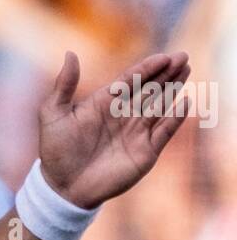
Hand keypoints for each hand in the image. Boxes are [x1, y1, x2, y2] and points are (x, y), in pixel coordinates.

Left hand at [38, 50, 190, 209]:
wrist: (63, 186)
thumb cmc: (55, 150)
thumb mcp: (53, 114)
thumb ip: (64, 85)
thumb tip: (70, 53)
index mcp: (104, 103)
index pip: (131, 80)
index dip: (147, 68)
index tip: (162, 57)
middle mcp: (123, 115)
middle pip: (150, 88)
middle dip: (166, 73)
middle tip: (183, 56)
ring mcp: (136, 133)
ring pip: (160, 105)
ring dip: (173, 88)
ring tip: (186, 70)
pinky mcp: (145, 152)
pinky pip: (164, 132)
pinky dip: (174, 118)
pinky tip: (185, 102)